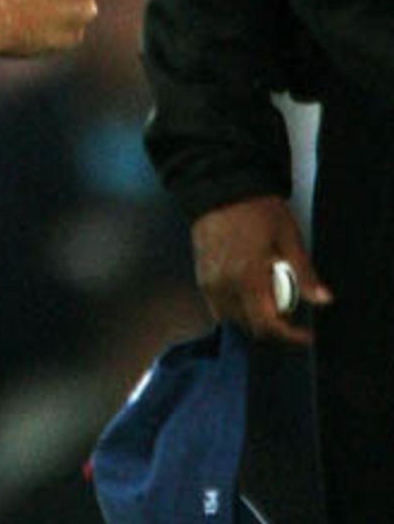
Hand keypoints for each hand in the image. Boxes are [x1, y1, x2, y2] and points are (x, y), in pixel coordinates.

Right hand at [190, 194, 332, 345]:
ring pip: (234, 319)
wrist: (221, 188)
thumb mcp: (288, 237)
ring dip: (253, 317)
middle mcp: (226, 287)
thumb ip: (304, 273)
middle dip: (273, 326)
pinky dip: (236, 307)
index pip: (268, 324)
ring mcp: (210, 284)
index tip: (305, 335)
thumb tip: (322, 299)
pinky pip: (219, 307)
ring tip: (269, 298)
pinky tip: (248, 291)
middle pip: (251, 326)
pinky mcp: (201, 279)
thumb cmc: (257, 209)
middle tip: (290, 312)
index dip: (289, 335)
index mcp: (249, 278)